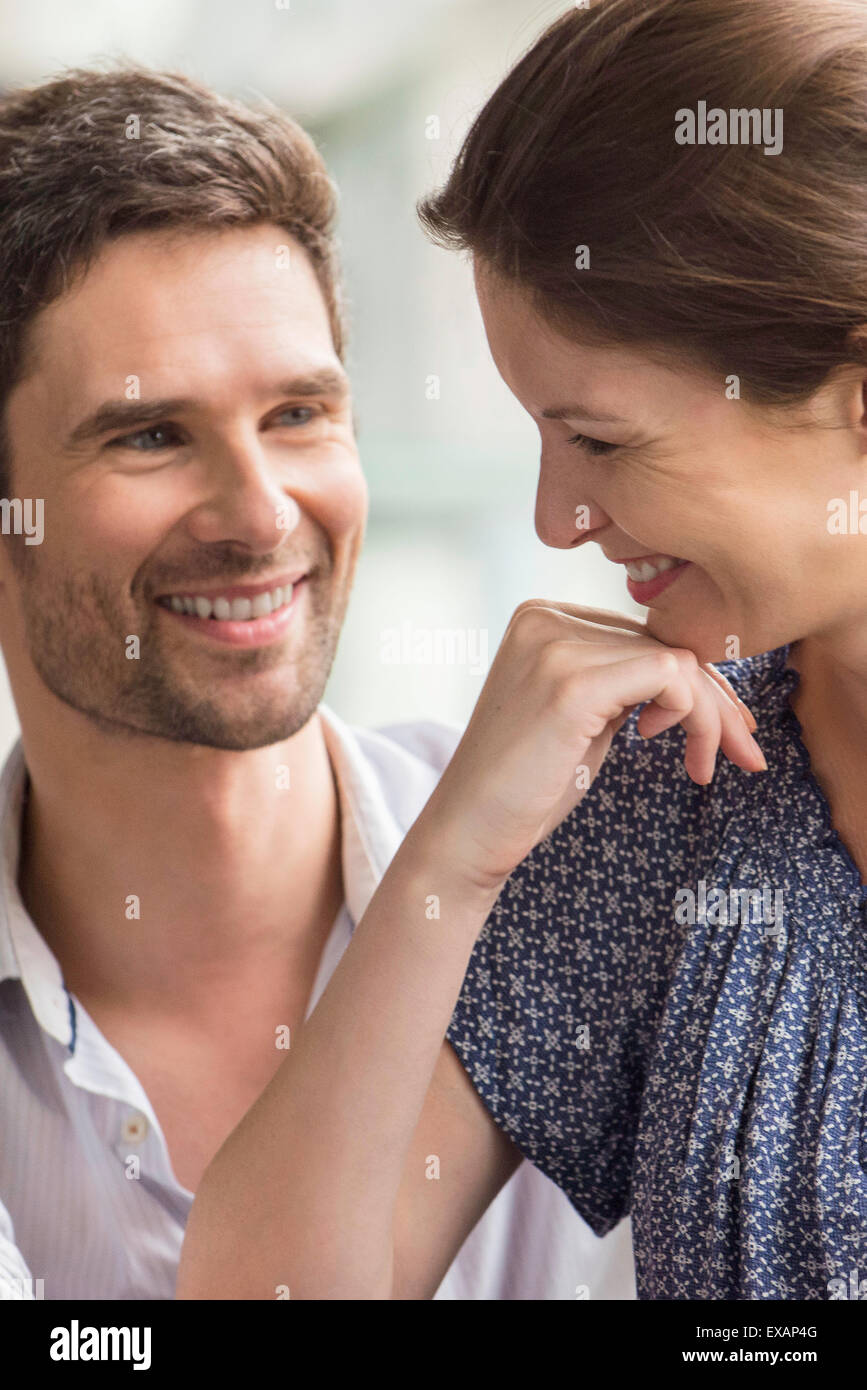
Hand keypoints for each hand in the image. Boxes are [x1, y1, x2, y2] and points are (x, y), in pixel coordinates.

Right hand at [413, 601, 764, 895]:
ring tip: (707, 766)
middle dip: (714, 702)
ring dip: (709, 718)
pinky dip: (695, 716)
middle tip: (744, 755)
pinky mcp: (572, 683)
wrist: (467, 833)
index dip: (693, 683)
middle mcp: (544, 617)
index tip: (722, 732)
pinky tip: (684, 755)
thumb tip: (697, 673)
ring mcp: (554, 645)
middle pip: (664, 643)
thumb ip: (621, 681)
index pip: (643, 634)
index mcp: (541, 617)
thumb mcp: (580, 716)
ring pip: (676, 660)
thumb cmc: (524, 786)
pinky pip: (670, 677)